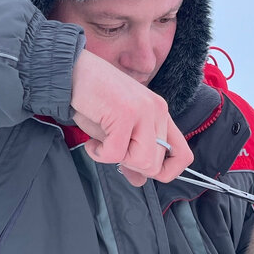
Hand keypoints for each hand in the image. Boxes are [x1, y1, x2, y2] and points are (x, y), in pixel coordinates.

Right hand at [70, 50, 193, 185]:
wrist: (70, 73)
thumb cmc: (92, 100)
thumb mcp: (116, 132)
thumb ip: (131, 155)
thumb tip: (140, 181)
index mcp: (160, 114)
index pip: (183, 155)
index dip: (166, 172)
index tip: (139, 169)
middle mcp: (157, 111)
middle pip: (156, 165)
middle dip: (129, 165)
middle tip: (110, 148)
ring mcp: (144, 111)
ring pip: (143, 162)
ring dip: (117, 159)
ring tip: (102, 143)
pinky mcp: (125, 113)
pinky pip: (116, 153)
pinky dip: (98, 154)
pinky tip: (90, 142)